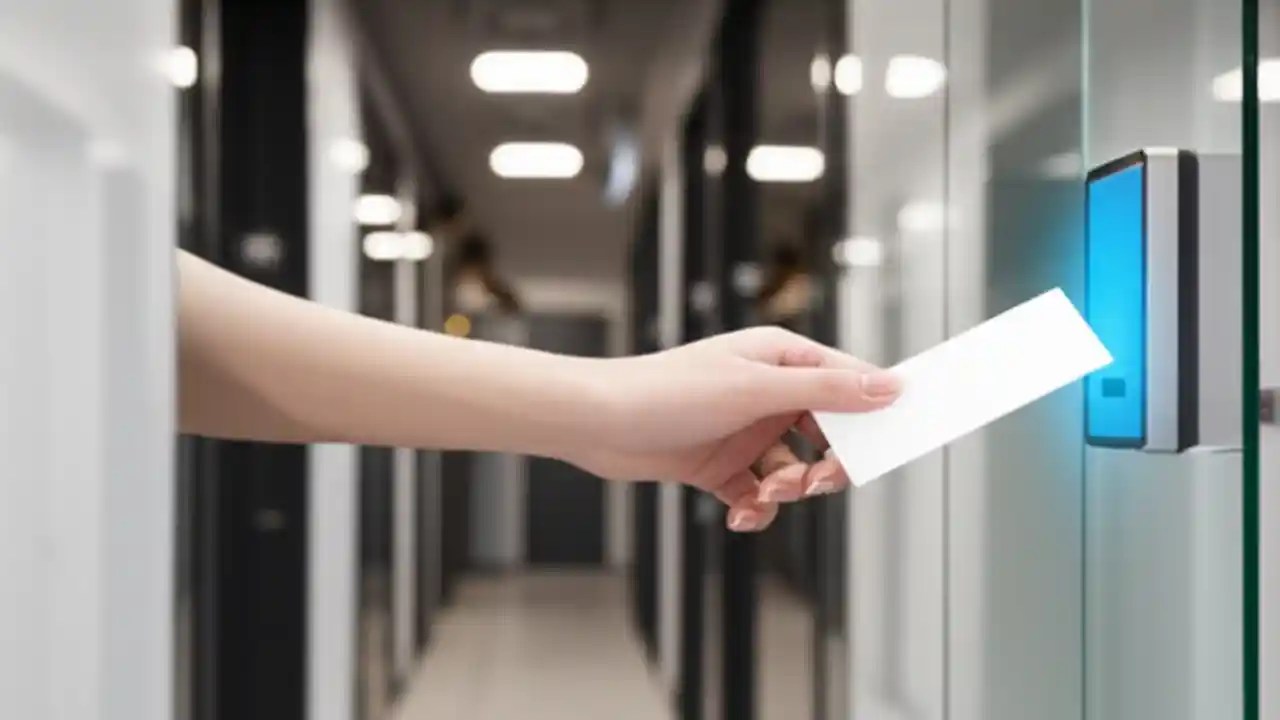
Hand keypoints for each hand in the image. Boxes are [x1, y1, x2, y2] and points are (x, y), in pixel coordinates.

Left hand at [566, 327, 901, 532]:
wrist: (596, 422)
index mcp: (782, 359)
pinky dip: (757, 510)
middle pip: (828, 434)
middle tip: (814, 483)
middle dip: (827, 464)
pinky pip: (759, 495)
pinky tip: (740, 515)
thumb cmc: (667, 391)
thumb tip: (889, 387)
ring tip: (765, 493)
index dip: (874, 413)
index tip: (893, 445)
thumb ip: (825, 392)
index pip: (849, 383)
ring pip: (795, 469)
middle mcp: (768, 392)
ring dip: (788, 489)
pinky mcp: (722, 465)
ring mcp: (746, 430)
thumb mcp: (755, 390)